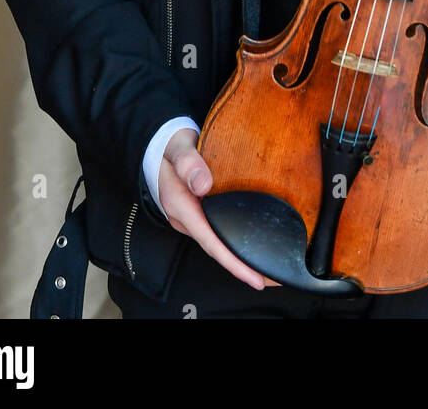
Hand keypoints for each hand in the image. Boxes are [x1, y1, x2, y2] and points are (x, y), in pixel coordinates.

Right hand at [158, 128, 279, 289]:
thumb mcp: (179, 148)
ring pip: (216, 243)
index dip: (233, 262)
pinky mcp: (195, 214)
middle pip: (215, 249)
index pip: (210, 240)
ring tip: (264, 270)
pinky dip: (231, 244)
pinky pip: (215, 233)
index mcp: (180, 205)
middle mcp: (184, 218)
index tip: (255, 278)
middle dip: (241, 267)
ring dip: (237, 258)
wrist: (157, 148)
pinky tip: (246, 246)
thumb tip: (203, 184)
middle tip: (269, 279)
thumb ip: (190, 164)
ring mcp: (189, 219)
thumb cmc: (171, 148)